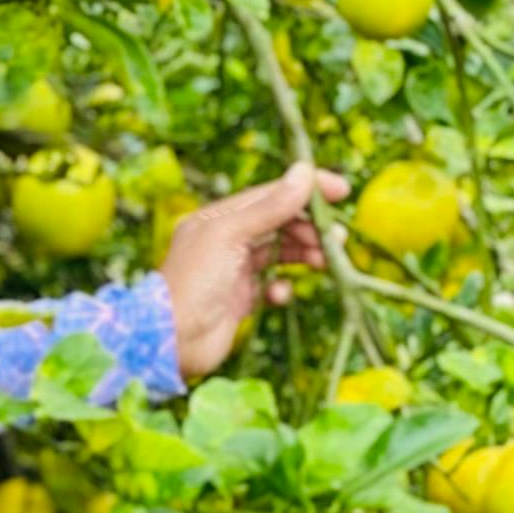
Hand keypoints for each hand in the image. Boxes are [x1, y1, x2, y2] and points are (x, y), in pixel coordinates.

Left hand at [160, 161, 348, 380]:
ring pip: (277, 253)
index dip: (305, 190)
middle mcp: (223, 241)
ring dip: (303, 254)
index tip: (342, 190)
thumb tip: (304, 172)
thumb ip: (268, 207)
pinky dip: (282, 287)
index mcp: (216, 219)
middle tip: (335, 239)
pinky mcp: (238, 299)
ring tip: (323, 261)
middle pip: (276, 223)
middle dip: (308, 227)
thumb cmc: (193, 282)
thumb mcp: (229, 236)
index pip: (268, 194)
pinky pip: (270, 285)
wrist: (171, 341)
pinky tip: (280, 294)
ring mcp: (231, 271)